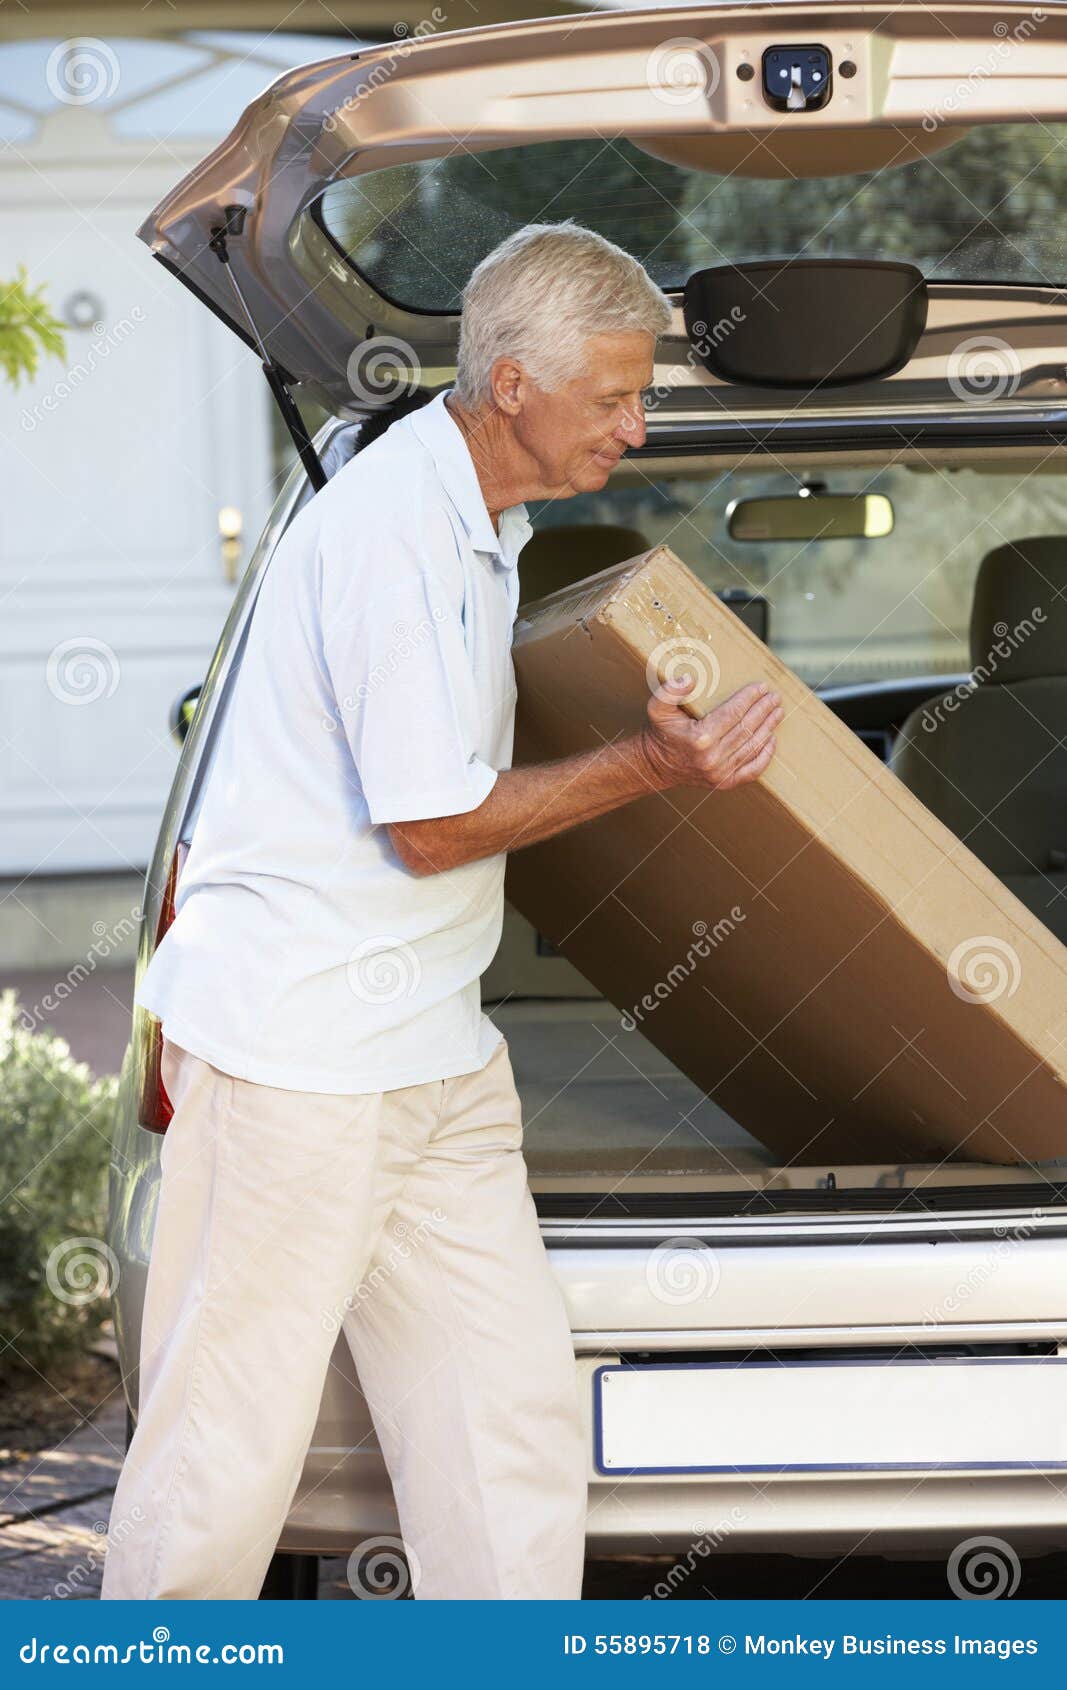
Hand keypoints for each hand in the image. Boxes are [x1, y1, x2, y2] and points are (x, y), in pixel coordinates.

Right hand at [637, 673, 784, 793]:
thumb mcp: (657, 708)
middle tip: (774, 697)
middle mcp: (713, 757)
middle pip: (746, 728)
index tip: (761, 687)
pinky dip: (765, 754)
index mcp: (700, 738)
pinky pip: (752, 769)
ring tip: (777, 712)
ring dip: (768, 727)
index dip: (750, 698)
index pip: (733, 713)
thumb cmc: (660, 733)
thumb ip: (670, 691)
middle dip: (763, 710)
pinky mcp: (725, 783)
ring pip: (752, 746)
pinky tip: (772, 739)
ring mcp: (721, 773)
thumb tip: (689, 679)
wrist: (655, 766)